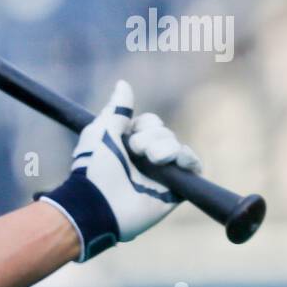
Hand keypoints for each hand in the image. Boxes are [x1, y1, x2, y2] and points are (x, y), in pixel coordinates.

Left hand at [36, 80, 201, 261]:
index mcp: (128, 145)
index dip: (145, 125)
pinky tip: (175, 161)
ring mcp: (160, 174)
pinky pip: (192, 167)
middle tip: (135, 152)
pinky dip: (188, 159)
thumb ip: (117, 109)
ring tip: (152, 160)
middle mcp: (146, 159)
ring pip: (177, 146)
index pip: (151, 123)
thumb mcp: (101, 130)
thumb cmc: (94, 167)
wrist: (99, 202)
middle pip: (165, 132)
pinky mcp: (174, 190)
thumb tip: (123, 84)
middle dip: (152, 138)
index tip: (130, 135)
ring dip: (165, 148)